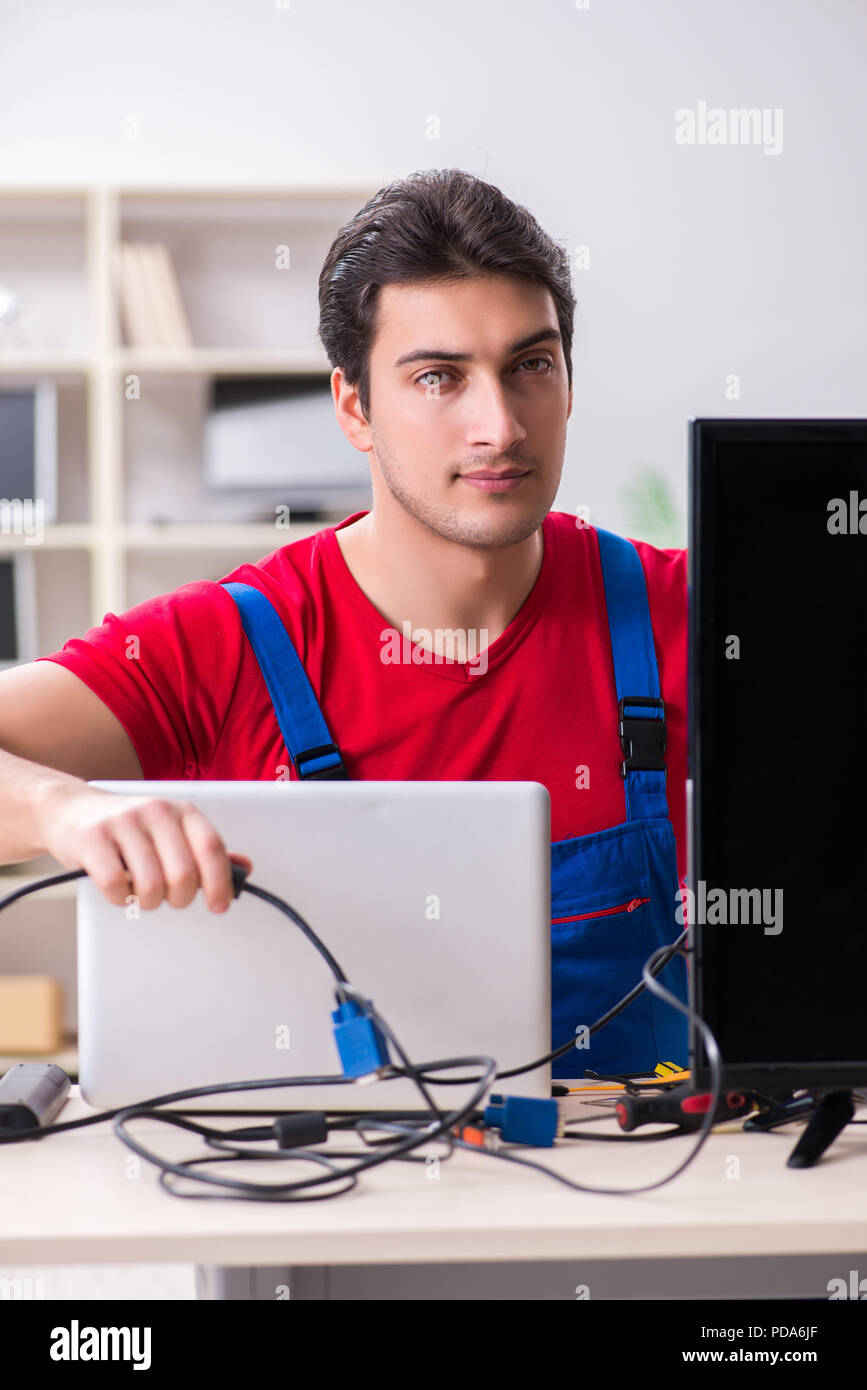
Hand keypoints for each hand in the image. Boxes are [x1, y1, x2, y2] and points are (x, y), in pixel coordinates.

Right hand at [39, 786, 252, 913]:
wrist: (71, 809)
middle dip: (180, 899)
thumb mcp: (171, 831)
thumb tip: (244, 868)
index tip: (219, 905)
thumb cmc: (129, 829)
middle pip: (183, 874)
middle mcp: (156, 811)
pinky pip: (116, 887)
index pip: (212, 848)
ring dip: (149, 901)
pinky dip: (120, 899)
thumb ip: (204, 850)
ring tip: (141, 891)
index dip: (219, 883)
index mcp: (182, 811)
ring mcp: (124, 822)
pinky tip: (119, 889)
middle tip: (170, 898)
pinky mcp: (94, 838)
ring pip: (151, 885)